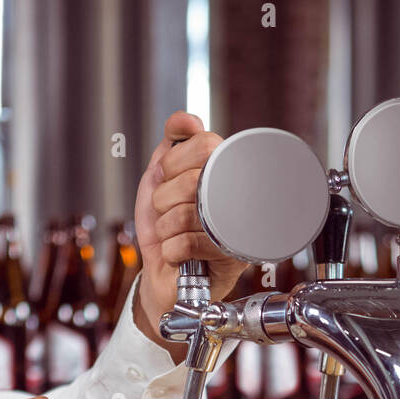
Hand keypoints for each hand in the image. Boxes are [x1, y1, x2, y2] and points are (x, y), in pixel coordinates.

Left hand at [133, 111, 247, 349]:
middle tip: (167, 212)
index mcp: (222, 172)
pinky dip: (172, 250)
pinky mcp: (232, 259)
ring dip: (166, 229)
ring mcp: (238, 228)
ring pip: (186, 214)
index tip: (167, 176)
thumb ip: (171, 147)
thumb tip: (186, 120)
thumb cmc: (166, 229)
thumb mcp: (161, 181)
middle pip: (192, 180)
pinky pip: (189, 244)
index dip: (174, 161)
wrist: (164, 279)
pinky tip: (178, 254)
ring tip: (172, 235)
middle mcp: (237, 196)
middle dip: (164, 199)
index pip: (205, 143)